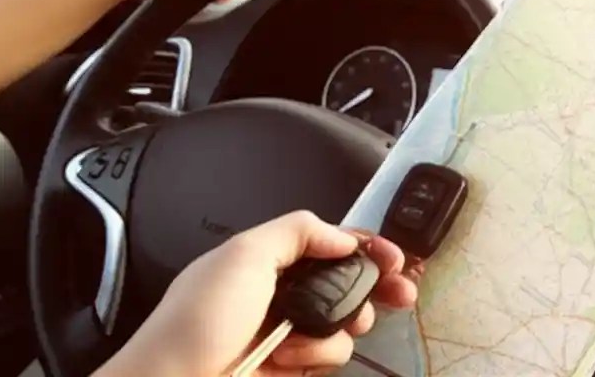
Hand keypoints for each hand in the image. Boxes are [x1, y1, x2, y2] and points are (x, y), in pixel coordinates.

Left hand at [96, 211, 417, 376]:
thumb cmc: (196, 321)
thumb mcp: (244, 255)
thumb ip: (297, 231)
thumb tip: (343, 236)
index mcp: (267, 258)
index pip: (328, 243)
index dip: (366, 246)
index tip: (395, 258)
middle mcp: (281, 293)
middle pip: (347, 283)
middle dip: (374, 287)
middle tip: (399, 294)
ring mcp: (288, 333)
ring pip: (344, 324)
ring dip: (334, 328)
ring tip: (305, 335)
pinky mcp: (292, 369)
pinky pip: (329, 358)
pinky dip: (315, 357)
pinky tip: (286, 359)